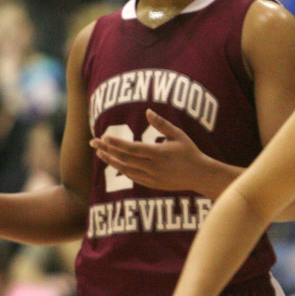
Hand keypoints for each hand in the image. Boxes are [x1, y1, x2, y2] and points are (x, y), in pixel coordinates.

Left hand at [90, 109, 211, 192]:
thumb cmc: (190, 152)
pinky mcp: (151, 184)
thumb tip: (147, 111)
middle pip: (124, 158)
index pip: (132, 148)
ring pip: (125, 169)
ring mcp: (151, 177)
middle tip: (93, 141)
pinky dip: (121, 169)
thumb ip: (162, 124)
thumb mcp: (179, 135)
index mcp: (158, 153)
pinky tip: (114, 162)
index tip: (103, 136)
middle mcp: (152, 167)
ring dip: (110, 160)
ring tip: (99, 152)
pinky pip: (132, 176)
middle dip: (107, 149)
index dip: (116, 143)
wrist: (200, 175)